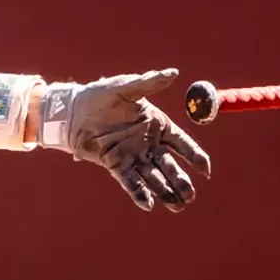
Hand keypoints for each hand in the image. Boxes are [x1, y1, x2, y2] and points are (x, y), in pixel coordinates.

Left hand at [38, 68, 212, 211]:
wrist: (74, 110)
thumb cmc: (101, 95)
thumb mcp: (127, 87)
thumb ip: (149, 82)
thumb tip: (173, 73)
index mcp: (157, 125)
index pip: (181, 143)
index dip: (194, 156)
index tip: (205, 171)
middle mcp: (147, 144)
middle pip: (169, 165)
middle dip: (180, 181)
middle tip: (190, 195)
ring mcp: (132, 156)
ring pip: (153, 177)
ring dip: (164, 192)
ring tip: (178, 206)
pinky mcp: (115, 164)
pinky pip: (129, 181)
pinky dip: (138, 193)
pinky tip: (148, 205)